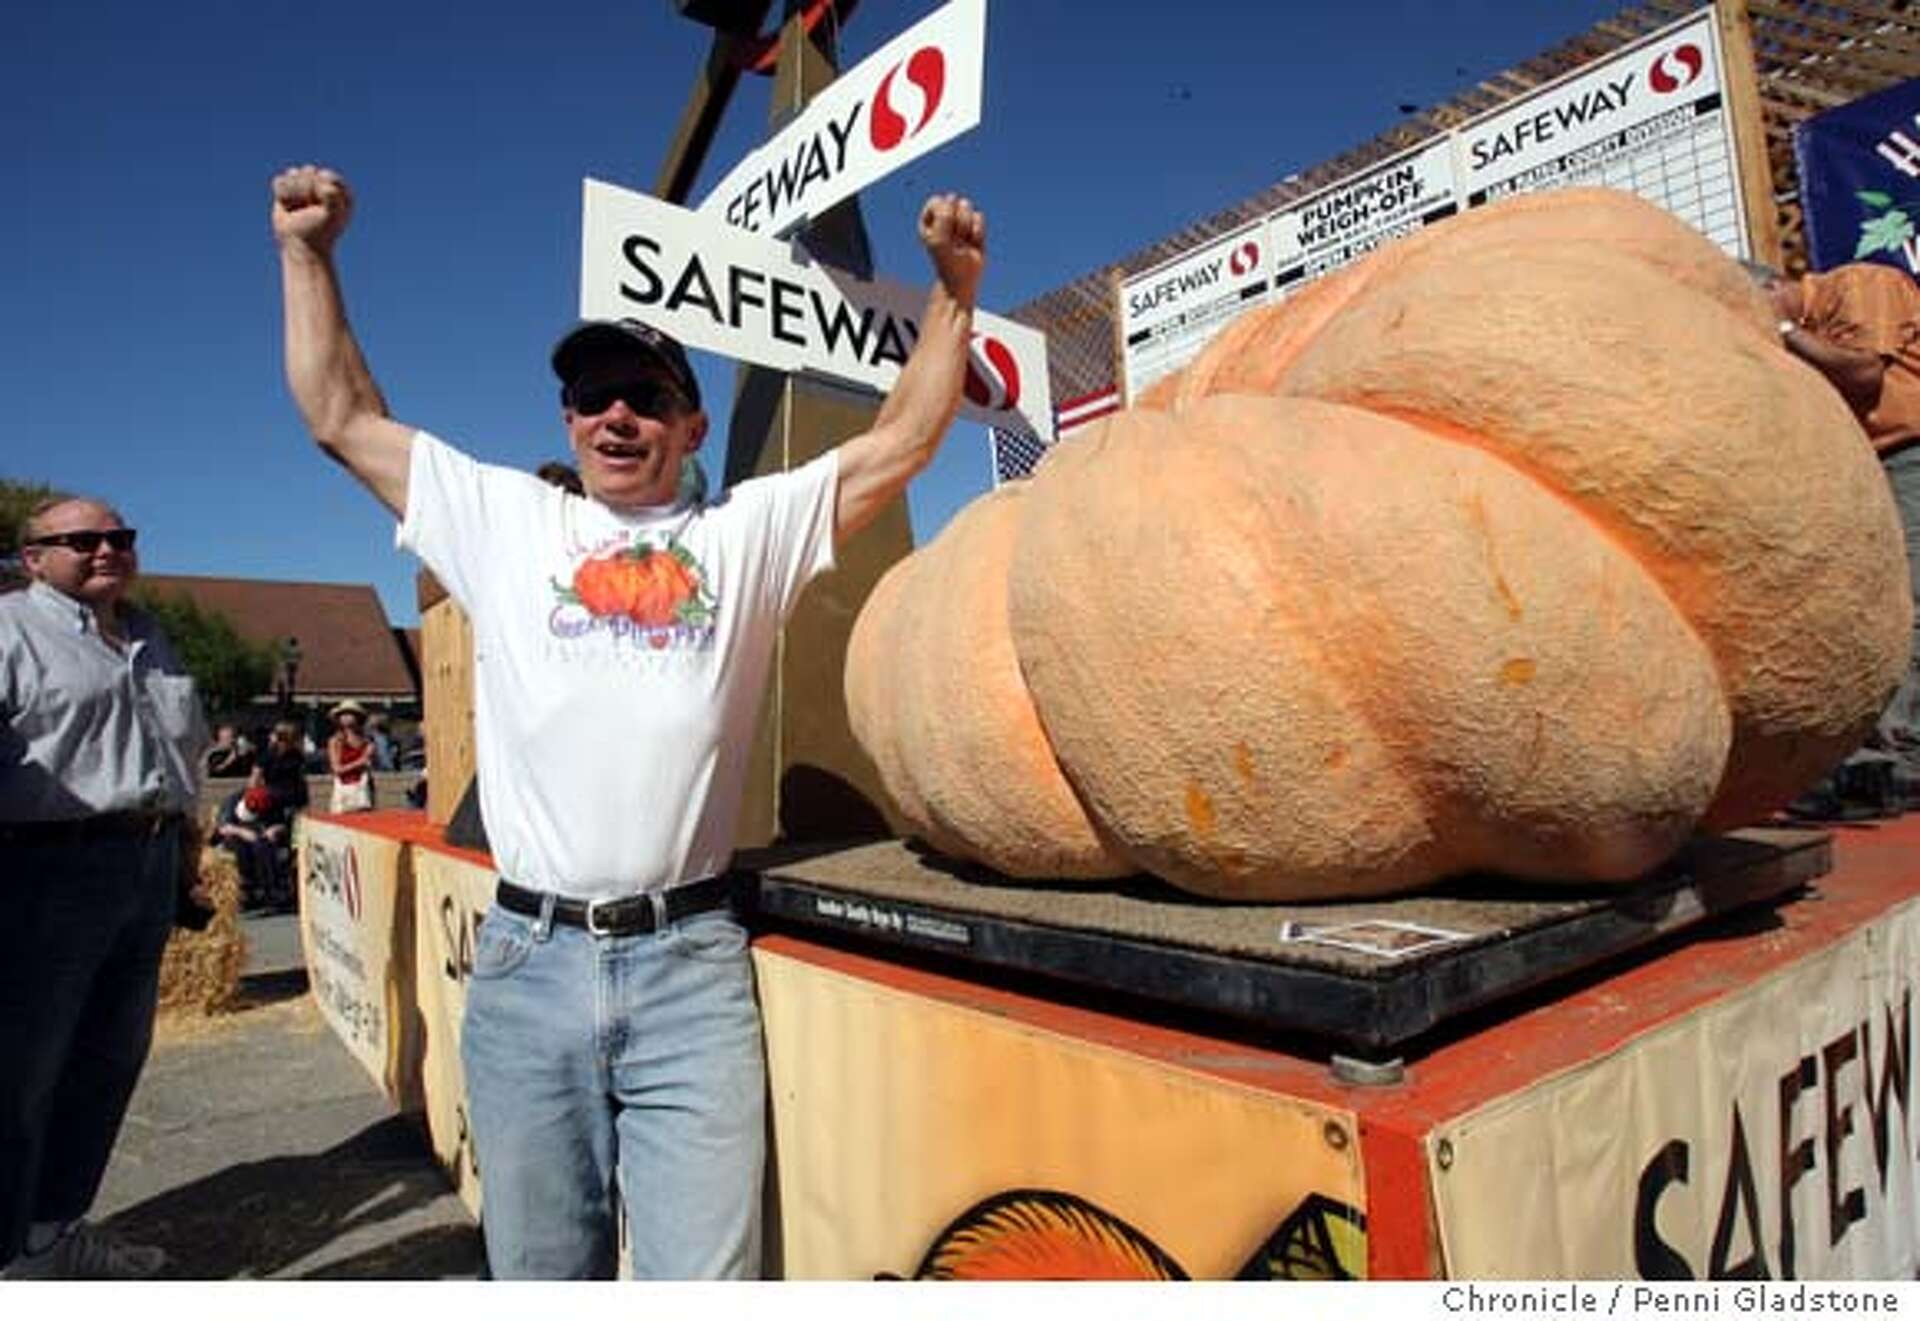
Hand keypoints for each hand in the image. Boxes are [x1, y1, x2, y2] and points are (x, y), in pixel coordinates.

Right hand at [272, 164, 352, 252]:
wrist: (302, 246)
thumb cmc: (320, 232)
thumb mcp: (332, 215)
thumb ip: (332, 196)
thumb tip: (322, 177)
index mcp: (340, 189)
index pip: (326, 175)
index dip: (320, 192)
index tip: (322, 208)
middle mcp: (324, 184)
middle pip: (308, 171)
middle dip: (306, 192)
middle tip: (310, 209)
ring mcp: (305, 184)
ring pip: (293, 174)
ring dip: (294, 195)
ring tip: (300, 209)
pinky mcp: (289, 189)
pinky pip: (280, 181)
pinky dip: (283, 196)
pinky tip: (289, 207)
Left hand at [919, 194, 984, 308]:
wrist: (962, 279)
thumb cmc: (946, 261)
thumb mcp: (939, 238)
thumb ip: (943, 215)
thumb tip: (953, 198)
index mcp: (929, 218)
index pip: (937, 200)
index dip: (943, 215)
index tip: (942, 233)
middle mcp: (943, 217)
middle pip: (953, 201)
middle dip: (956, 222)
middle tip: (953, 240)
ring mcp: (959, 220)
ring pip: (967, 206)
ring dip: (966, 227)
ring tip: (962, 243)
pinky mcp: (975, 226)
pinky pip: (979, 217)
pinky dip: (977, 232)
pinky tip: (972, 243)